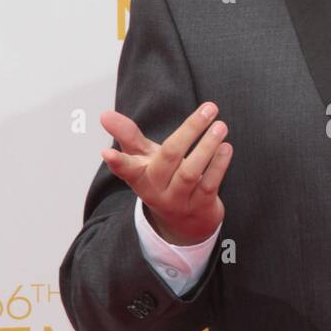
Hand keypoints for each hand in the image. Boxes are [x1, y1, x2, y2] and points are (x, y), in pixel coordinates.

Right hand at [99, 101, 231, 245]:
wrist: (184, 222)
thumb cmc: (162, 179)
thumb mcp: (143, 159)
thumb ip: (127, 135)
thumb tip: (105, 114)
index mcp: (140, 177)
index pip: (126, 168)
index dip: (117, 162)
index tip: (106, 153)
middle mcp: (157, 190)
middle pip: (169, 157)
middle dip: (189, 131)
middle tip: (209, 108)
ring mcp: (179, 200)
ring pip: (191, 172)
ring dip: (207, 147)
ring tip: (220, 126)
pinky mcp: (200, 206)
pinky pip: (209, 184)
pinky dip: (219, 165)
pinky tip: (226, 147)